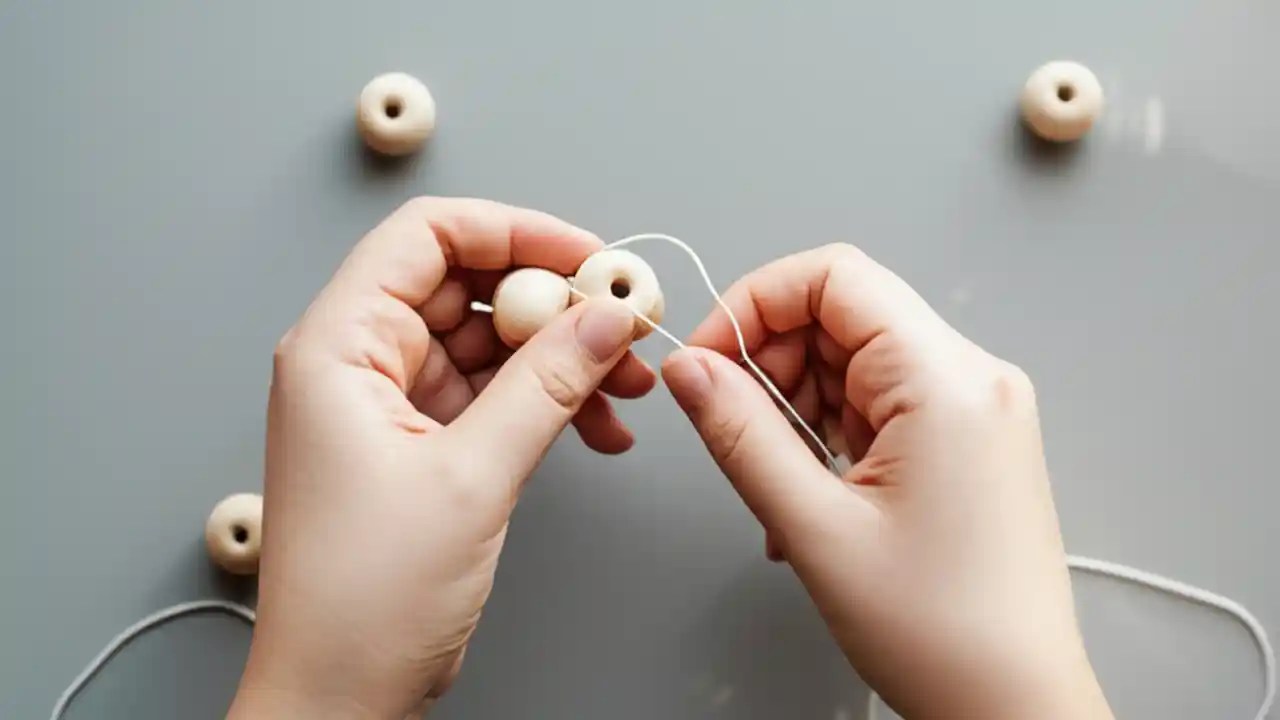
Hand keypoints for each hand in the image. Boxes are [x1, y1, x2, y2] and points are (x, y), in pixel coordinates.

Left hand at [229, 198, 653, 718]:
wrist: (339, 695)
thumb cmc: (364, 601)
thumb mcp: (472, 478)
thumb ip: (547, 385)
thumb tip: (607, 316)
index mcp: (339, 347)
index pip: (428, 237)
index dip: (515, 232)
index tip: (589, 259)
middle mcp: (358, 362)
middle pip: (467, 287)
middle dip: (553, 303)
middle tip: (622, 325)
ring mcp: (388, 404)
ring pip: (489, 343)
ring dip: (562, 359)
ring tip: (627, 389)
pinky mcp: (418, 444)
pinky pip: (492, 395)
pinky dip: (546, 404)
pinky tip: (598, 430)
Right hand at [661, 245, 1112, 719]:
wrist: (1015, 707)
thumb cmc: (946, 635)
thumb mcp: (815, 528)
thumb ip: (741, 434)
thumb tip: (691, 369)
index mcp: (948, 382)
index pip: (835, 276)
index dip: (754, 303)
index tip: (708, 357)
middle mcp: (973, 380)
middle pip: (842, 316)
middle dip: (772, 362)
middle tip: (734, 427)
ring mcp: (973, 411)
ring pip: (854, 363)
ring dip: (796, 408)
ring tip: (781, 484)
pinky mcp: (965, 442)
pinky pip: (878, 405)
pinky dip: (828, 435)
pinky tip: (810, 494)